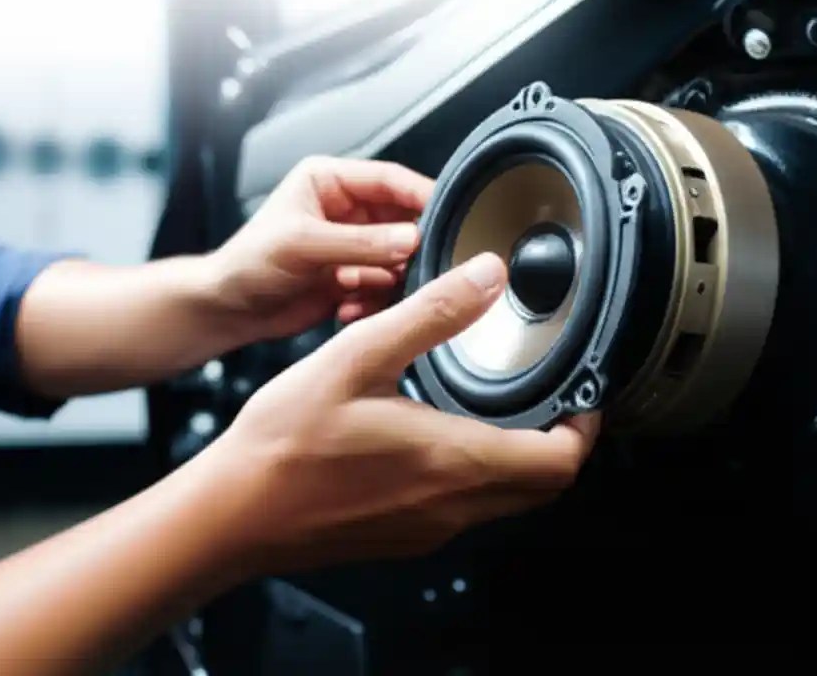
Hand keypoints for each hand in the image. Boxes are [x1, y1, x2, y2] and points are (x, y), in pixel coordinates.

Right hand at [188, 251, 601, 574]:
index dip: (585, 427)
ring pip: (505, 501)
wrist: (231, 515)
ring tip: (497, 408)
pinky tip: (439, 438)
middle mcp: (451, 506)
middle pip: (543, 486)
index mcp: (452, 461)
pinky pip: (465, 510)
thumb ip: (431, 314)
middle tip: (550, 397)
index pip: (560, 462)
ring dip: (517, 458)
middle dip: (559, 441)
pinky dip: (476, 476)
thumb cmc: (282, 446)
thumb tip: (487, 278)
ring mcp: (428, 530)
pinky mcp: (404, 538)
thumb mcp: (358, 357)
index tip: (580, 394)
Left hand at [208, 155, 433, 345]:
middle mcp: (347, 211)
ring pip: (399, 259)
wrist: (227, 310)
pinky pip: (385, 287)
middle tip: (424, 265)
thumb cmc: (247, 263)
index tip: (450, 215)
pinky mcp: (354, 280)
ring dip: (392, 279)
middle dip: (411, 247)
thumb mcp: (302, 244)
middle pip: (403, 221)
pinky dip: (376, 301)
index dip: (421, 196)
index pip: (391, 180)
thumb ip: (359, 242)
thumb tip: (410, 238)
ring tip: (367, 292)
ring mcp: (353, 247)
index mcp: (331, 182)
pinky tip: (348, 308)